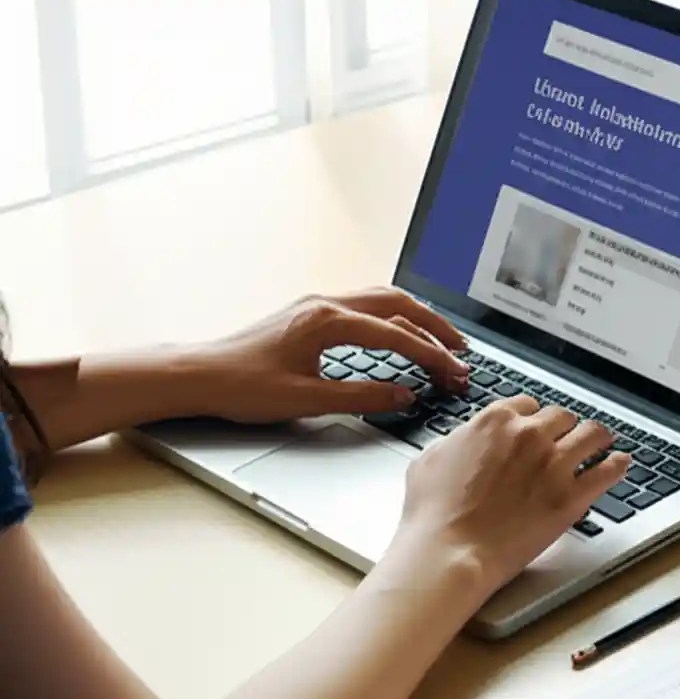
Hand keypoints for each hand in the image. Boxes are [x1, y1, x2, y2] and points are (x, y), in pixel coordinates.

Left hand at [184, 287, 469, 423]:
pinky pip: (365, 304)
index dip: (431, 356)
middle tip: (462, 352)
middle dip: (435, 328)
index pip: (396, 334)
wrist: (197, 374)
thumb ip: (362, 396)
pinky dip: (394, 315)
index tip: (455, 374)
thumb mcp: (306, 400)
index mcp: (327, 321)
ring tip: (442, 339)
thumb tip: (404, 395)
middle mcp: (325, 304)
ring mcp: (317, 305)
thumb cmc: (241, 387)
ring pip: (383, 298)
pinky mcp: (310, 313)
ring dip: (417, 317)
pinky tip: (401, 330)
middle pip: (398, 304)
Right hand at [394, 395, 628, 595]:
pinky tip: (620, 463)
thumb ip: (459, 440)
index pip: (527, 405)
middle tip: (566, 439)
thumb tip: (468, 439)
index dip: (532, 418)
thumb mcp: (431, 458)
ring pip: (592, 435)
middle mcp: (529, 435)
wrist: (450, 552)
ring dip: (596, 438)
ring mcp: (554, 465)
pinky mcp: (571, 497)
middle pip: (562, 417)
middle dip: (563, 428)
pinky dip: (616, 465)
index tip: (536, 428)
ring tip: (602, 443)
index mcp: (495, 421)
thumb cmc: (434, 513)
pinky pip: (607, 471)